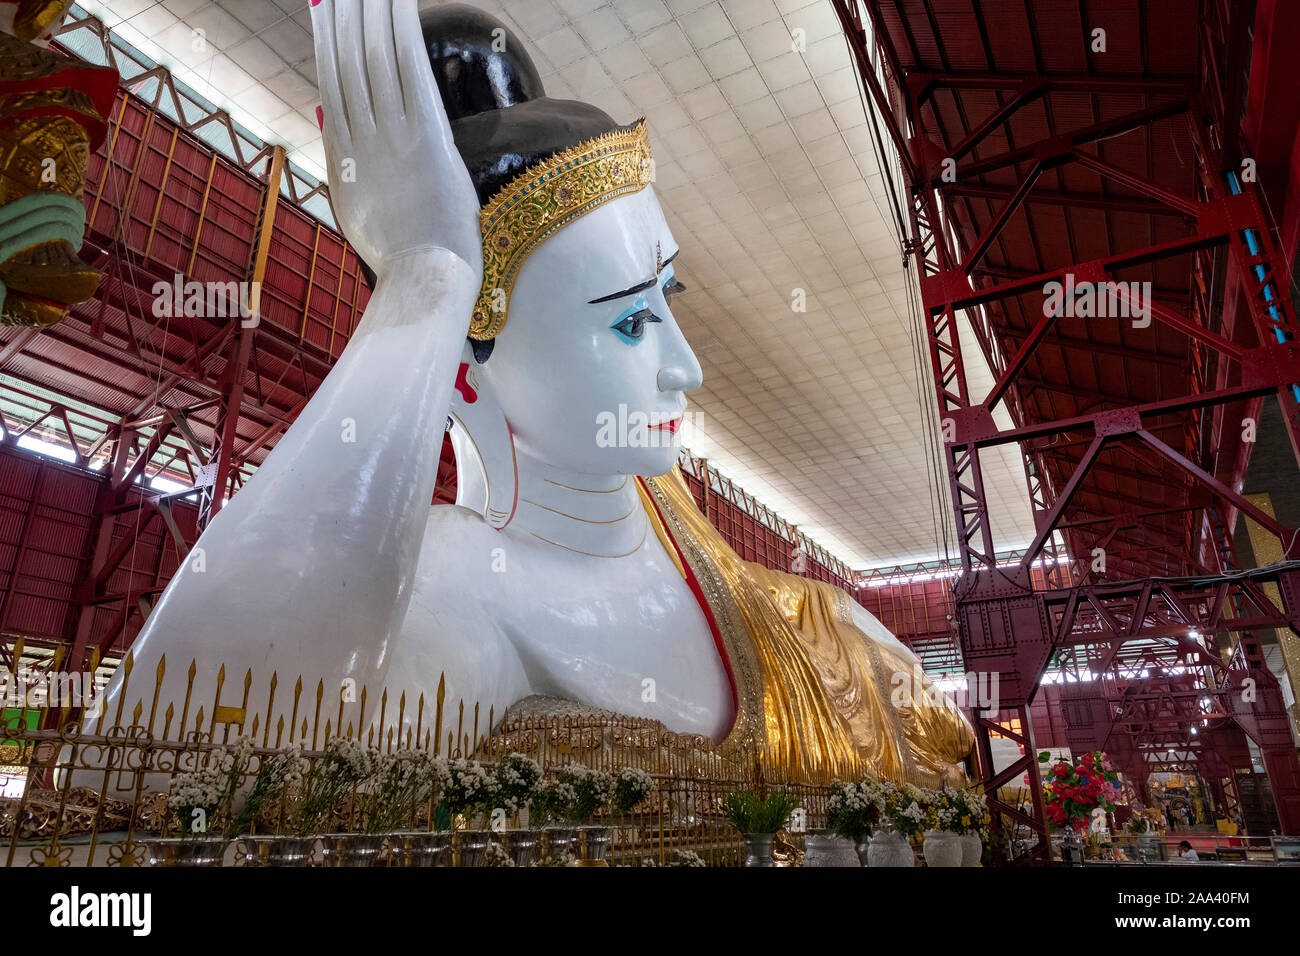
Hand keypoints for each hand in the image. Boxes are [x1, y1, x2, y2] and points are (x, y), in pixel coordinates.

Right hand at [310, 0, 481, 283]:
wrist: (422, 281)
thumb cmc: (400, 257)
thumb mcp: (358, 210)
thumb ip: (345, 166)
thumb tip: (329, 121)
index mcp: (346, 158)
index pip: (333, 85)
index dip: (328, 42)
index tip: (324, 10)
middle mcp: (363, 141)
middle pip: (348, 63)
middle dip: (344, 16)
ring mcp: (392, 138)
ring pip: (374, 60)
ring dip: (370, 12)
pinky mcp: (426, 139)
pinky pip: (409, 72)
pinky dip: (402, 32)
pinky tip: (398, 1)